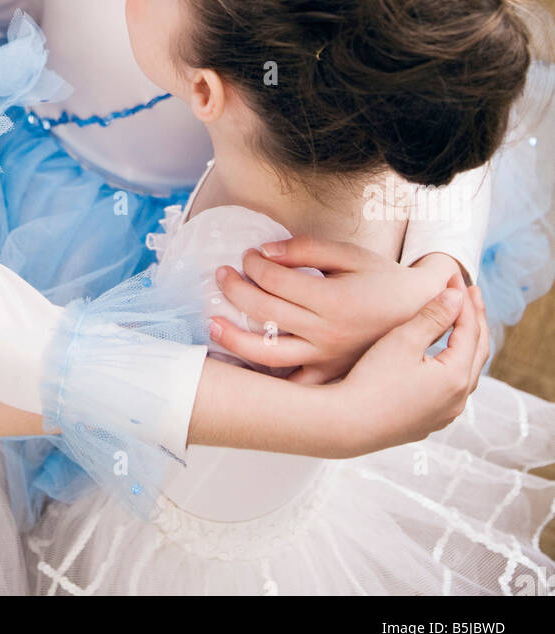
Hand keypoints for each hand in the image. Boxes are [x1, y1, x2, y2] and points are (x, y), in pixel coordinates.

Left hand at [214, 237, 446, 382]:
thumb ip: (306, 249)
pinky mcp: (329, 375)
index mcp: (333, 300)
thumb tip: (265, 251)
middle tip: (222, 275)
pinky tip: (242, 368)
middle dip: (236, 290)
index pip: (275, 281)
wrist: (420, 313)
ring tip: (213, 324)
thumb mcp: (349, 254)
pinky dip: (266, 380)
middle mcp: (327, 333)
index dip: (253, 265)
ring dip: (234, 339)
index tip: (246, 255)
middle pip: (265, 313)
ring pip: (268, 355)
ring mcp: (326, 359)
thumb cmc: (383, 280)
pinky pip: (291, 384)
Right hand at [330, 275, 489, 454]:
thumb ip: (434, 315)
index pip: (470, 329)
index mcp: (456, 377)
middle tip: (471, 292)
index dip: (463, 300)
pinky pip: (454, 387)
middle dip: (475, 319)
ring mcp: (445, 413)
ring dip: (468, 342)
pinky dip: (456, 363)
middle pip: (478, 351)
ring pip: (468, 371)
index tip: (454, 276)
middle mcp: (458, 399)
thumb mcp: (403, 340)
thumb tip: (457, 296)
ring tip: (463, 320)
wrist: (348, 424)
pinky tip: (445, 357)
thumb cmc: (372, 380)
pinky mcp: (430, 421)